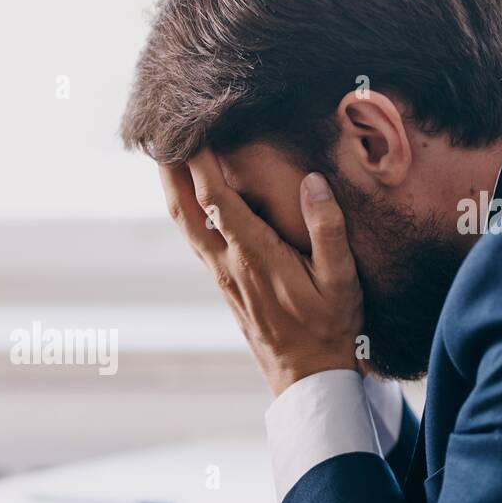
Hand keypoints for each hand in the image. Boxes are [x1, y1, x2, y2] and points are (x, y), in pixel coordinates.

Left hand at [160, 152, 363, 395]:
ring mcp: (221, 275)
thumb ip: (328, 230)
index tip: (194, 126)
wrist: (306, 376)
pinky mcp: (223, 282)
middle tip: (160, 131)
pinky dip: (186, 208)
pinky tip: (188, 194)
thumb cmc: (329, 327)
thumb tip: (312, 182)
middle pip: (185, 208)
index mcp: (255, 256)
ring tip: (165, 153)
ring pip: (185, 224)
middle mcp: (228, 263)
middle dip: (171, 169)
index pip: (216, 199)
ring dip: (173, 187)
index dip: (200, 160)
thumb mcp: (341, 280)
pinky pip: (195, 237)